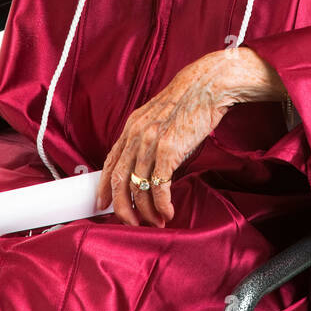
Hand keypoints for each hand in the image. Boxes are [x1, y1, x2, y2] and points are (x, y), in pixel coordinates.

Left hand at [97, 45, 284, 228]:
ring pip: (139, 188)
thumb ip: (147, 138)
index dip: (104, 187)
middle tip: (131, 223)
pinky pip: (159, 186)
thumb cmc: (188, 104)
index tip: (103, 205)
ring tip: (155, 221)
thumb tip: (145, 167)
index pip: (111, 162)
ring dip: (146, 211)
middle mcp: (136, 135)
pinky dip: (162, 204)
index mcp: (132, 127)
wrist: (207, 86)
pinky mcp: (169, 150)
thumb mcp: (159, 118)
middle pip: (119, 180)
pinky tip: (168, 211)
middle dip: (122, 208)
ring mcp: (151, 142)